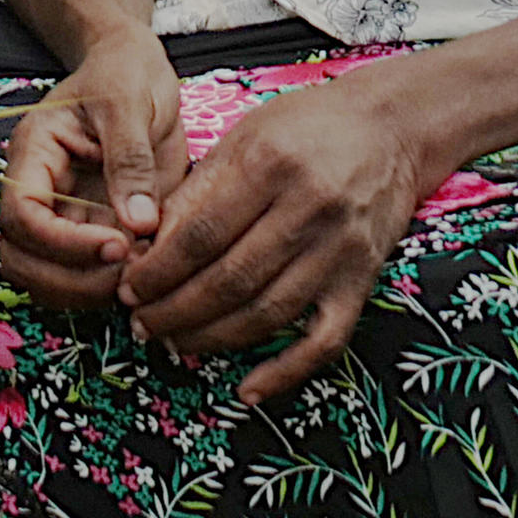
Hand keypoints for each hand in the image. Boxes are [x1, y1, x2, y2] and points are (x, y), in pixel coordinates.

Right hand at [0, 34, 186, 307]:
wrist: (135, 70)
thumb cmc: (124, 73)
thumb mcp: (128, 102)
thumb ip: (130, 160)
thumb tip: (137, 224)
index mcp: (34, 154)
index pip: (21, 216)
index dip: (62, 243)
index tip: (117, 245)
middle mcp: (38, 192)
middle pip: (21, 260)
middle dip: (71, 278)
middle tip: (128, 270)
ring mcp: (63, 216)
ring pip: (45, 279)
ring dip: (87, 290)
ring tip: (140, 271)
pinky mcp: (90, 232)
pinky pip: (81, 277)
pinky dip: (107, 286)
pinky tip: (147, 267)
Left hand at [122, 74, 434, 404]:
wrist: (390, 128)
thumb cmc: (305, 127)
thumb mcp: (243, 138)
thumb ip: (197, 191)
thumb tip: (146, 246)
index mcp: (269, 165)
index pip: (201, 234)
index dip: (159, 271)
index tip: (127, 289)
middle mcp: (308, 208)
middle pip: (230, 279)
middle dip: (175, 311)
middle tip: (141, 324)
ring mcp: (340, 249)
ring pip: (267, 313)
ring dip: (213, 339)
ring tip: (173, 344)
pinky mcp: (363, 280)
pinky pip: (324, 341)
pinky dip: (285, 372)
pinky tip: (247, 390)